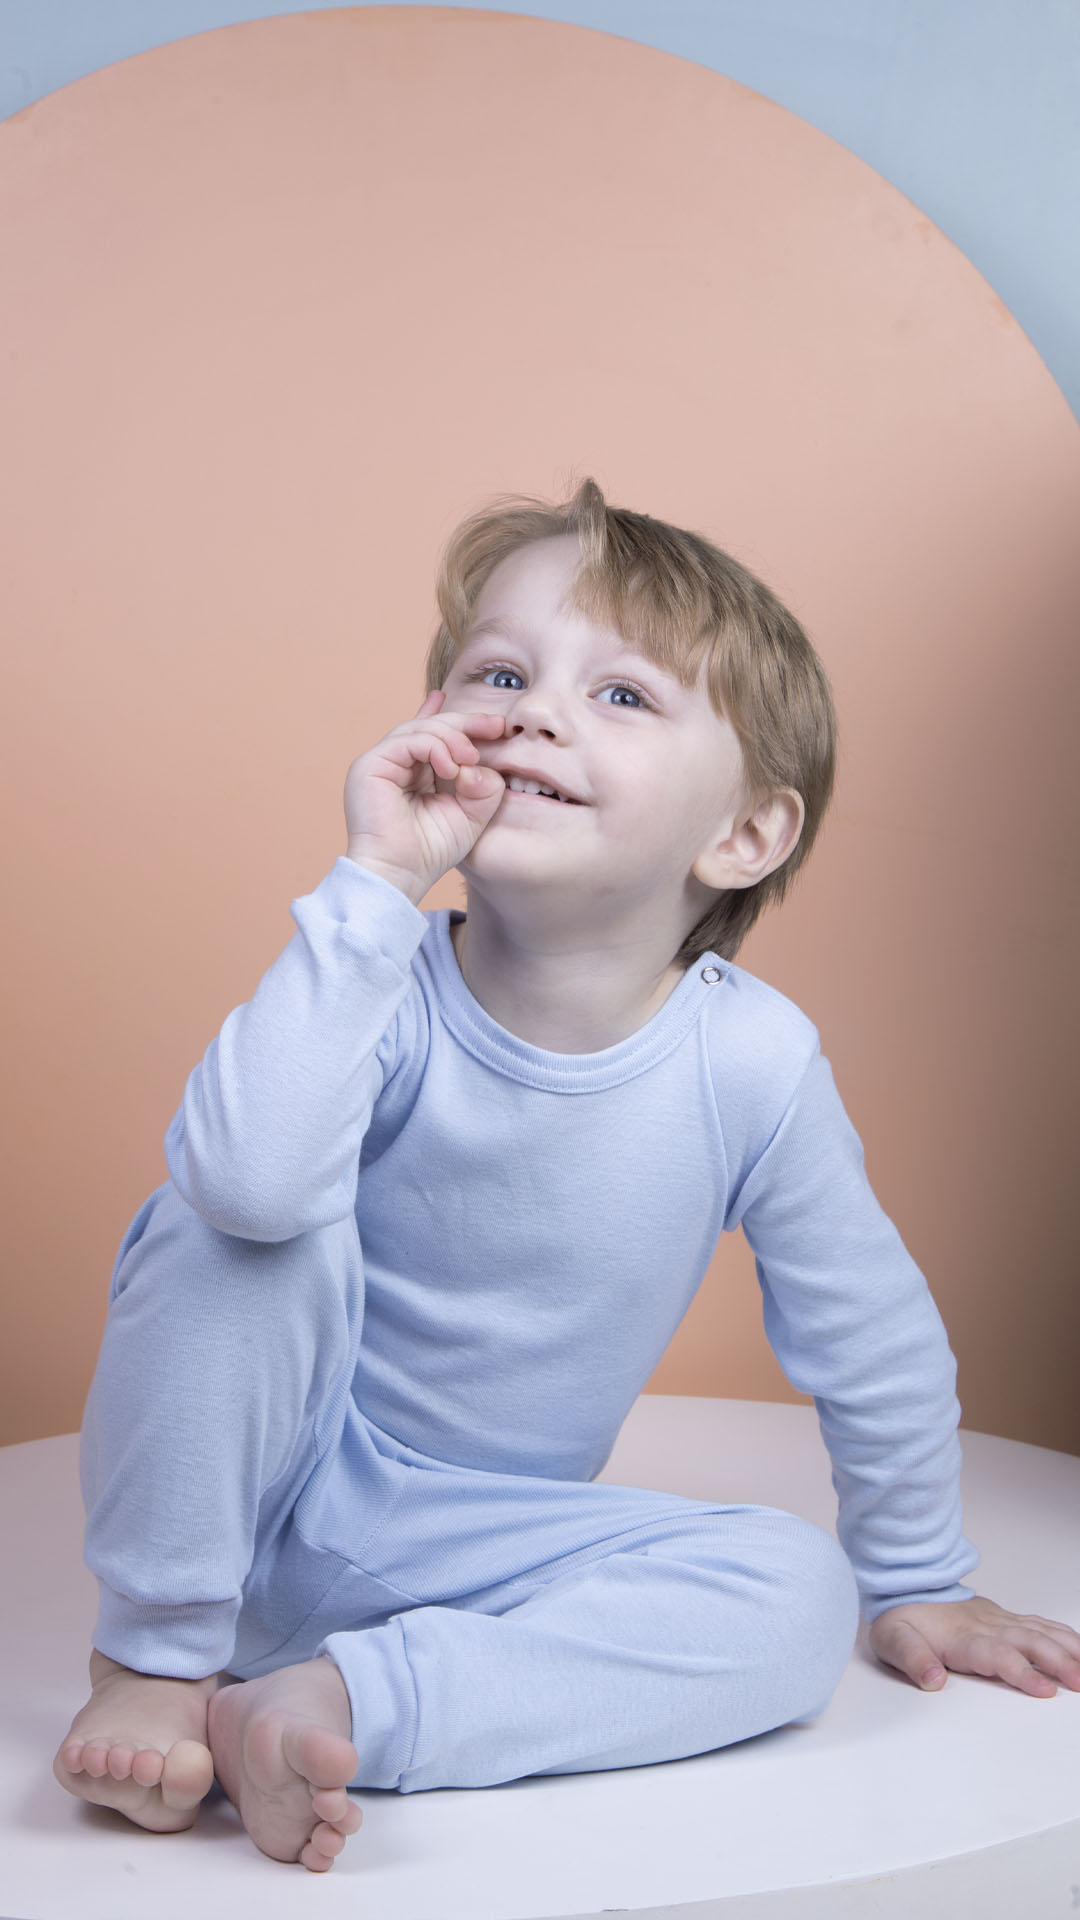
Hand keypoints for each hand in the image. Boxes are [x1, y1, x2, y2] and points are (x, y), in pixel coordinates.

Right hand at [343, 690, 507, 903]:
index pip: (437, 736)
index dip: (465, 724)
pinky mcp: (370, 765)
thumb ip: (483, 786)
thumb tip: (476, 762)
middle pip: (431, 726)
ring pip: (420, 729)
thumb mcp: (470, 814)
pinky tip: (452, 767)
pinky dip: (435, 747)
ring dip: (453, 738)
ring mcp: (380, 762)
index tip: (498, 725)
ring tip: (471, 757)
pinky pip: (408, 740)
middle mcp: (395, 764)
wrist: (400, 876)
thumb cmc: (431, 852)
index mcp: (414, 772)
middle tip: (496, 725)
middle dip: (466, 722)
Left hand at [869, 1594, 1079, 1696]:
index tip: (1046, 1690)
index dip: (1022, 1672)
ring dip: (1068, 1650)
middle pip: (1030, 1643)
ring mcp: (999, 1620)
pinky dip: (1064, 1635)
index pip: (998, 1655)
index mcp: (963, 1637)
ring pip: (1041, 1632)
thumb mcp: (892, 1640)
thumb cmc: (901, 1617)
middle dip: (1059, 1663)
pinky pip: (1040, 1623)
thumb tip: (932, 1679)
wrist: (904, 1584)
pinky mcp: (1005, 1618)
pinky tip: (1079, 1648)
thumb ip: (912, 1659)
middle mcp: (987, 1627)